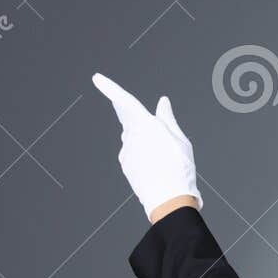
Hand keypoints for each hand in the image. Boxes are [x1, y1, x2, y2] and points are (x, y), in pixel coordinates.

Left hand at [91, 73, 201, 219]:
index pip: (125, 101)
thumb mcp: (180, 139)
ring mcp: (126, 151)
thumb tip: (163, 102)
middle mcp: (131, 136)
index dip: (110, 88)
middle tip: (118, 100)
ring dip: (141, 136)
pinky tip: (155, 161)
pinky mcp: (125, 164)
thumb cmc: (180, 168)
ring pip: (132, 136)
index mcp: (146, 125)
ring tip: (161, 148)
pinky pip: (132, 151)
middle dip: (123, 108)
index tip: (97, 78)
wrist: (169, 199)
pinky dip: (142, 151)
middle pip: (126, 117)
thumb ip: (167, 118)